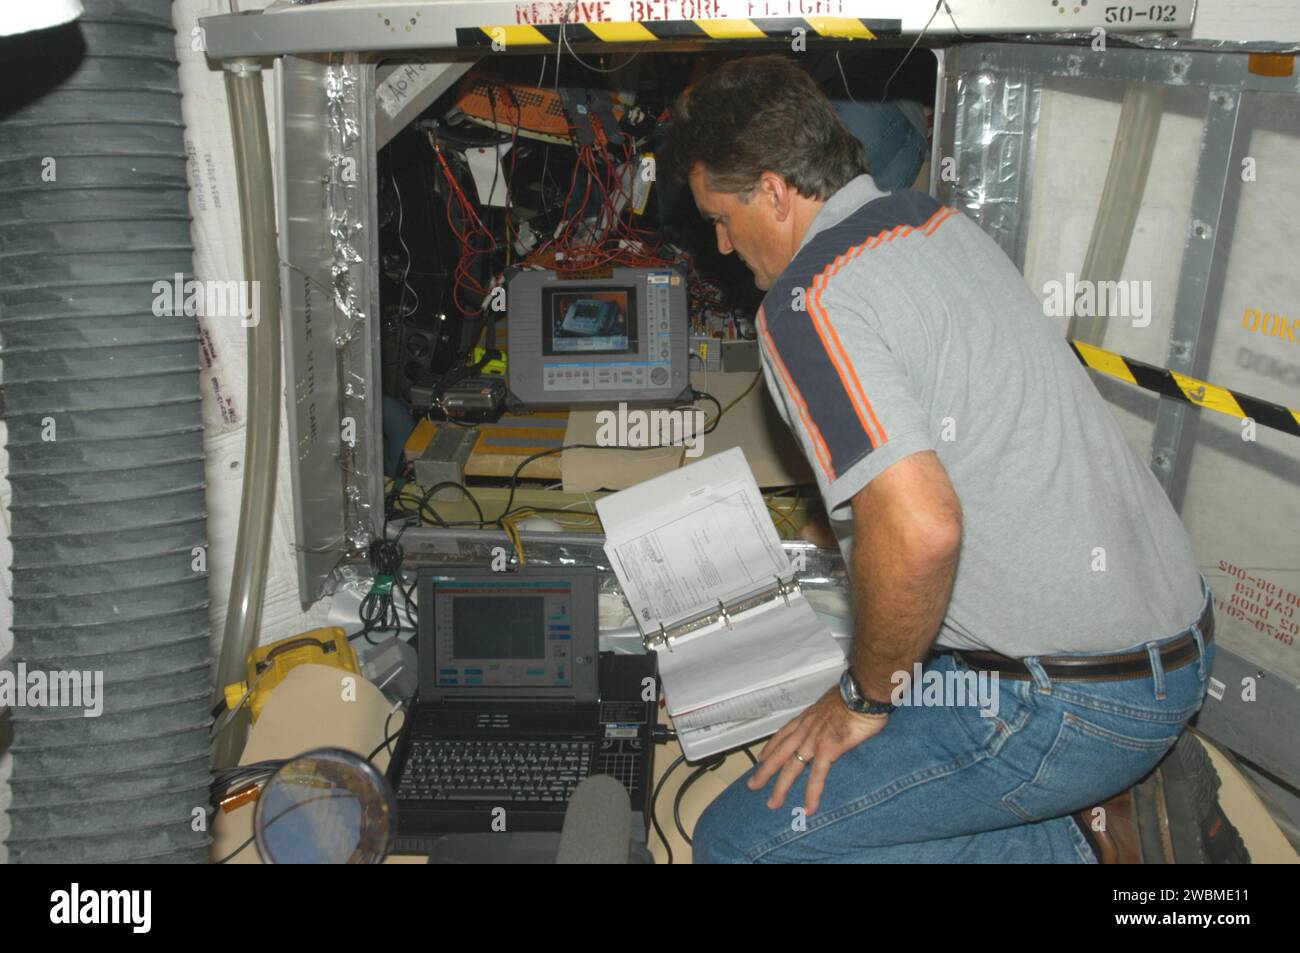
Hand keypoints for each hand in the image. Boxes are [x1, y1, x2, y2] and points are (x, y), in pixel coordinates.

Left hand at [747, 686, 888, 814]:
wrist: (861, 692)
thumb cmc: (854, 695)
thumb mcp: (834, 702)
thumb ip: (829, 714)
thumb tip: (835, 718)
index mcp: (807, 718)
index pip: (783, 734)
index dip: (770, 747)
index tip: (761, 757)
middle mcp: (805, 729)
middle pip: (780, 753)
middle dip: (765, 770)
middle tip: (752, 785)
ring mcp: (814, 740)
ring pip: (792, 767)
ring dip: (781, 787)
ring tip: (772, 804)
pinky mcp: (828, 750)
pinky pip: (817, 776)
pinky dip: (812, 794)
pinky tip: (808, 809)